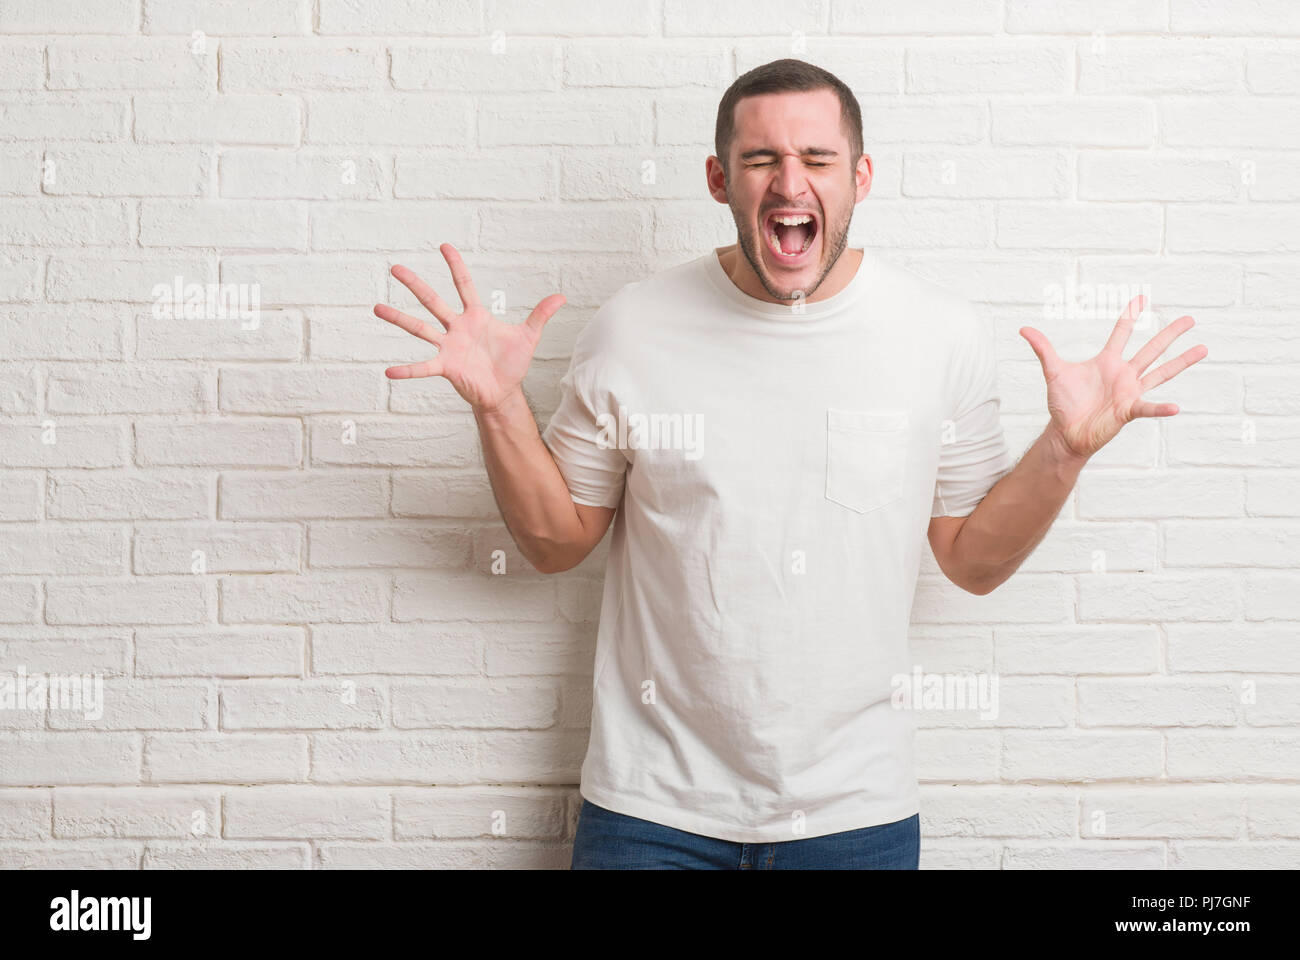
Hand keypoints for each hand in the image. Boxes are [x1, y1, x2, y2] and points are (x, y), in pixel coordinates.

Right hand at [373, 243, 565, 412]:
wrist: (504, 392)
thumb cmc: (512, 363)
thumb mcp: (529, 336)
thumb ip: (541, 315)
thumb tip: (562, 297)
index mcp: (475, 316)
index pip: (463, 284)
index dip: (455, 265)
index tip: (444, 246)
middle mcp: (457, 327)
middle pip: (433, 300)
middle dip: (415, 284)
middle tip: (395, 268)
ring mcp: (448, 346)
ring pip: (420, 328)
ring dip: (399, 319)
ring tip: (377, 307)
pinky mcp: (446, 367)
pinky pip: (423, 367)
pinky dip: (407, 370)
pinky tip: (389, 372)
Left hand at [1019, 295, 1207, 461]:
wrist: (1065, 432)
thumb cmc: (1063, 403)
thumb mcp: (1053, 372)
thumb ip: (1042, 349)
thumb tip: (1023, 329)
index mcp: (1107, 361)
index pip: (1121, 333)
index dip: (1130, 315)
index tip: (1141, 298)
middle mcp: (1123, 374)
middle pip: (1151, 349)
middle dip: (1169, 334)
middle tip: (1190, 319)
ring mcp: (1129, 392)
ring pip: (1160, 372)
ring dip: (1181, 362)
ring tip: (1203, 348)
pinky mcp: (1128, 411)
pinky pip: (1147, 408)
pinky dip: (1160, 408)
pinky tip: (1175, 407)